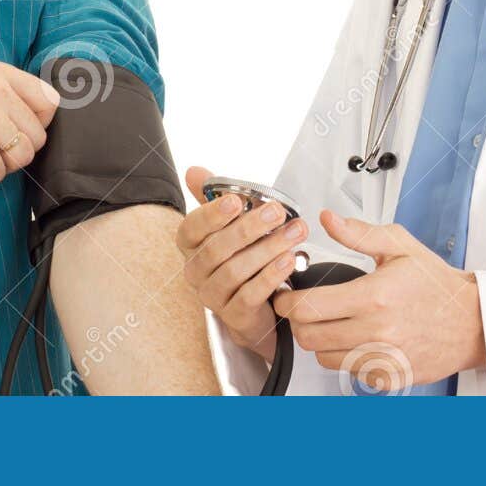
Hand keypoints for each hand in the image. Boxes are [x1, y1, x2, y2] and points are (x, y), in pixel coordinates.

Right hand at [176, 167, 306, 364]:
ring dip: (268, 249)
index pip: (191, 228)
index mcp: (191, 245)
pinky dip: (271, 275)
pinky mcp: (234, 315)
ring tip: (294, 232)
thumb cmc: (240, 256)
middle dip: (249, 228)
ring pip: (235, 271)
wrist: (254, 305)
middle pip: (217, 249)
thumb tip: (194, 171)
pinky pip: (250, 294)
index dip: (212, 214)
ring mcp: (212, 295)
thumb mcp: (228, 224)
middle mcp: (196, 271)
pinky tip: (289, 259)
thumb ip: (213, 197)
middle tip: (277, 213)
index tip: (236, 201)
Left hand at [271, 210, 485, 390]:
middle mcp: (377, 332)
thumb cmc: (436, 284)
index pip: (308, 307)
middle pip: (308, 337)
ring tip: (333, 322)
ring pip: (323, 358)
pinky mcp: (388, 377)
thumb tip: (327, 219)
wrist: (471, 322)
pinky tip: (357, 338)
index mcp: (374, 296)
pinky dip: (345, 357)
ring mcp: (382, 359)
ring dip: (320, 340)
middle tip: (303, 308)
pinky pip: (348, 372)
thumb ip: (359, 233)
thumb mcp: (400, 246)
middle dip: (298, 321)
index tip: (285, 294)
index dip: (287, 300)